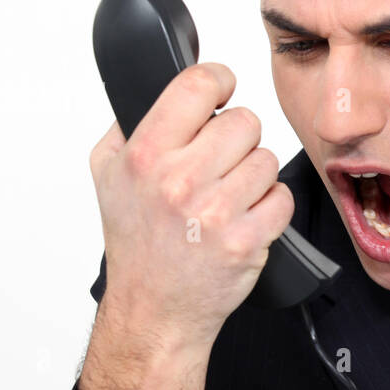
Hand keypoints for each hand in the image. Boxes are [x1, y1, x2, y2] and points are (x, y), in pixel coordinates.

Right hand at [88, 62, 292, 349]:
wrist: (154, 308)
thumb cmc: (136, 242)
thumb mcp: (108, 173)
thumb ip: (131, 123)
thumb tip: (167, 83)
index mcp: (144, 156)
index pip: (197, 86)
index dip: (218, 80)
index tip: (222, 90)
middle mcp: (179, 181)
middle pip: (245, 121)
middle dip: (238, 139)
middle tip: (221, 162)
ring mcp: (216, 213)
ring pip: (267, 159)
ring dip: (255, 174)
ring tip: (229, 195)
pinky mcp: (247, 241)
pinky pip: (282, 197)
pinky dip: (270, 206)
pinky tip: (245, 218)